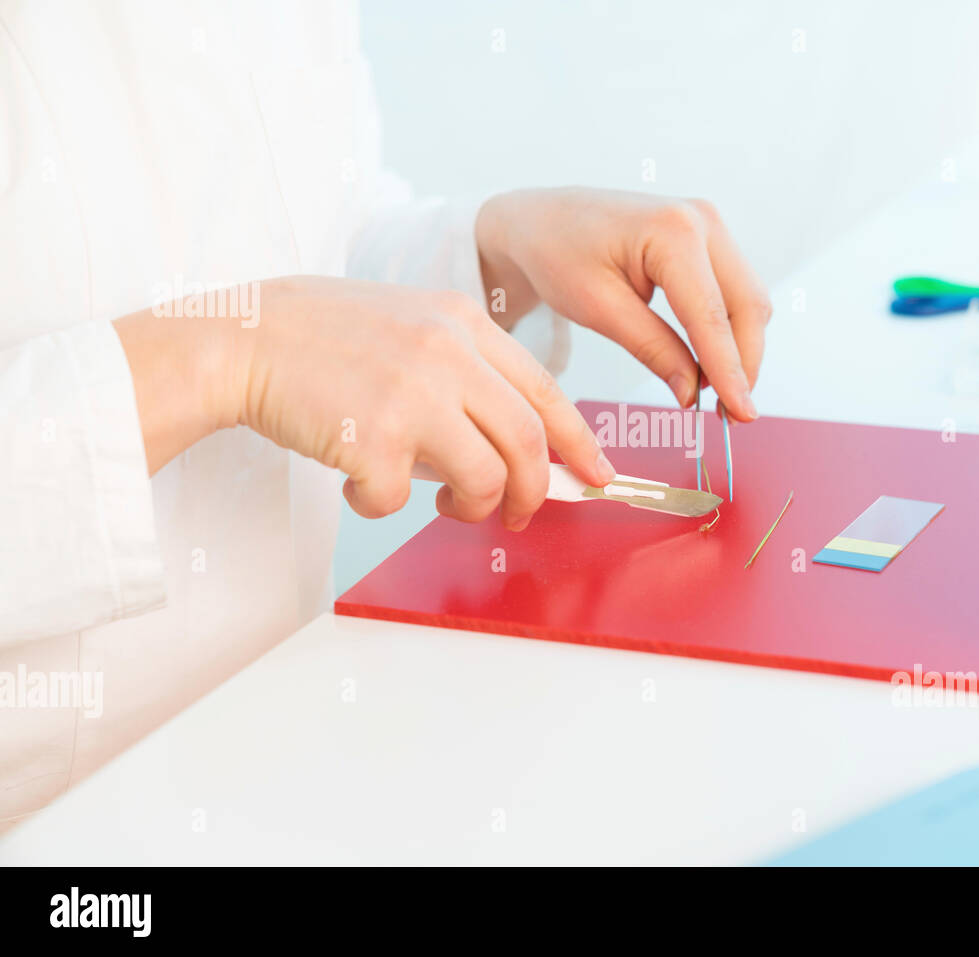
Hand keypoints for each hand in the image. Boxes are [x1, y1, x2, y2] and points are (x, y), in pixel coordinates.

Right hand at [114, 276, 614, 527]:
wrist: (238, 340)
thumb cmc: (317, 338)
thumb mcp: (407, 325)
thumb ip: (462, 370)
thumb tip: (513, 442)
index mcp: (461, 321)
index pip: (545, 390)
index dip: (578, 441)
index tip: (596, 475)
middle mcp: (447, 353)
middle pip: (529, 442)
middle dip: (534, 493)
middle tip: (519, 514)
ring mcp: (414, 394)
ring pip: (486, 478)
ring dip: (471, 508)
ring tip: (441, 504)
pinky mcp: (375, 438)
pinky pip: (404, 498)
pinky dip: (382, 504)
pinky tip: (358, 484)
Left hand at [475, 188, 769, 419]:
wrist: (544, 220)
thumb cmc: (558, 254)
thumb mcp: (598, 309)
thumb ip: (652, 349)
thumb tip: (692, 393)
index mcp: (672, 231)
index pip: (712, 316)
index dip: (729, 371)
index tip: (740, 413)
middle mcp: (702, 220)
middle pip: (748, 306)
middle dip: (744, 364)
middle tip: (730, 415)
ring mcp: (710, 225)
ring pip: (749, 301)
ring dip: (740, 350)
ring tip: (716, 395)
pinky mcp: (709, 239)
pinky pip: (735, 292)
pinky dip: (729, 332)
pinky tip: (710, 364)